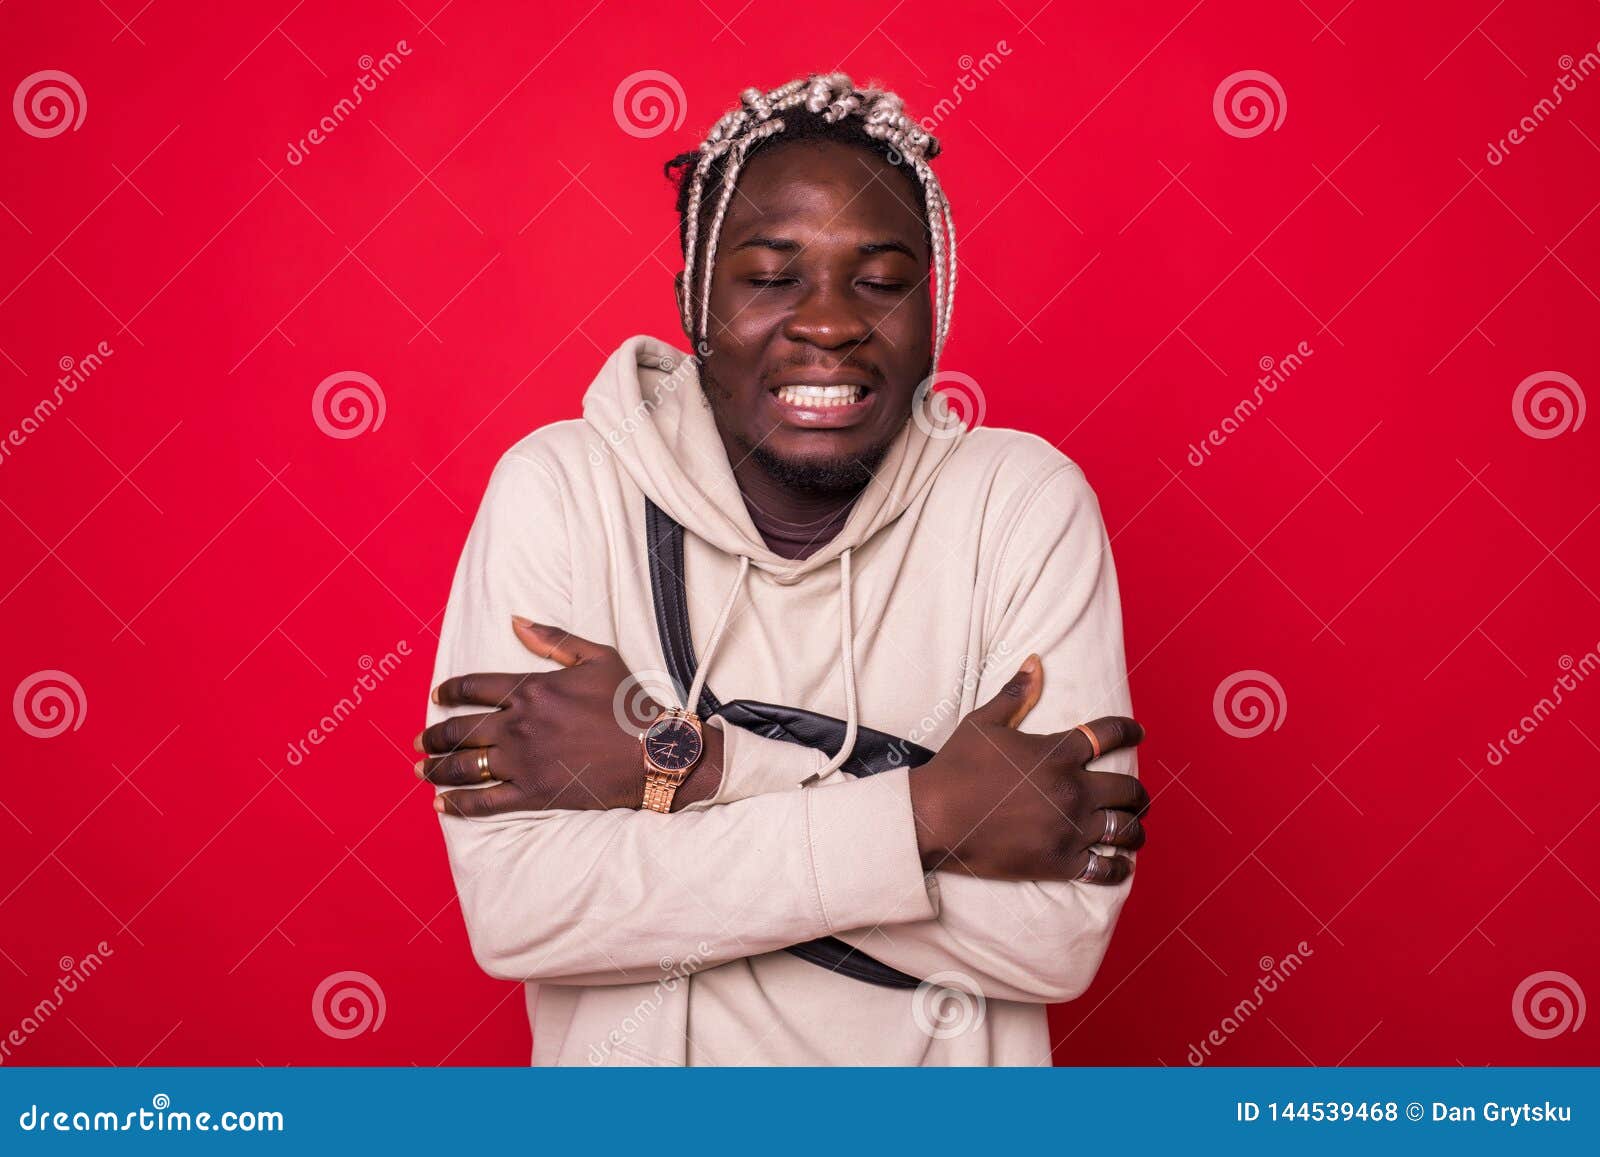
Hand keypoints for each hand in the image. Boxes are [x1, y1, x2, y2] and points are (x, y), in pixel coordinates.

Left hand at [415, 617, 722, 817]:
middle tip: (420, 741)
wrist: (652, 752)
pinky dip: (459, 804)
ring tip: (422, 769)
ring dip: (438, 768)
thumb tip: (515, 619)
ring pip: (465, 766)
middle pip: (460, 730)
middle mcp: (519, 725)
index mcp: (531, 690)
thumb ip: (552, 639)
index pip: (473, 687)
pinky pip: (485, 802)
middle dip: (433, 736)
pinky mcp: (533, 793)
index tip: (437, 697)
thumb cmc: (628, 703)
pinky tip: (442, 803)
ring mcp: (523, 762)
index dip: (449, 691)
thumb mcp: (596, 657)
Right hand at [908, 654, 1148, 883]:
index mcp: (1058, 753)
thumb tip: (1035, 662)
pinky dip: (1118, 868)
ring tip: (1134, 830)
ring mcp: (1069, 828)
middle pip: (1129, 789)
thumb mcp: (983, 722)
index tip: (1139, 733)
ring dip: (1135, 829)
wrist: (934, 817)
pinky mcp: (1059, 862)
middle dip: (1139, 793)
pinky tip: (1120, 864)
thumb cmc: (957, 767)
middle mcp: (1073, 790)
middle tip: (1138, 797)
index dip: (1130, 731)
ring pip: (1125, 830)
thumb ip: (1015, 694)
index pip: (1111, 735)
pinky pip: (1104, 869)